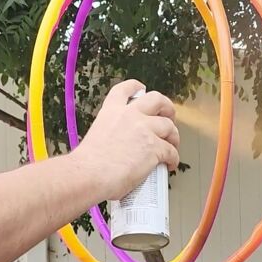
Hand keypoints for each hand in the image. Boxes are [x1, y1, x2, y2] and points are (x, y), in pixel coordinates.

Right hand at [71, 79, 179, 200]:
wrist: (89, 175)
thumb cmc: (87, 164)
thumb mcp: (96, 135)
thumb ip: (112, 133)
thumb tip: (120, 145)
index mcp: (112, 111)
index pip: (126, 89)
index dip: (136, 87)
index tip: (142, 89)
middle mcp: (130, 116)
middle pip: (157, 99)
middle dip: (167, 107)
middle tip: (168, 117)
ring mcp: (144, 130)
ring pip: (169, 126)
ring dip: (173, 136)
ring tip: (171, 146)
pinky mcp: (154, 147)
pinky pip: (172, 151)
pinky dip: (173, 159)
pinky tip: (169, 165)